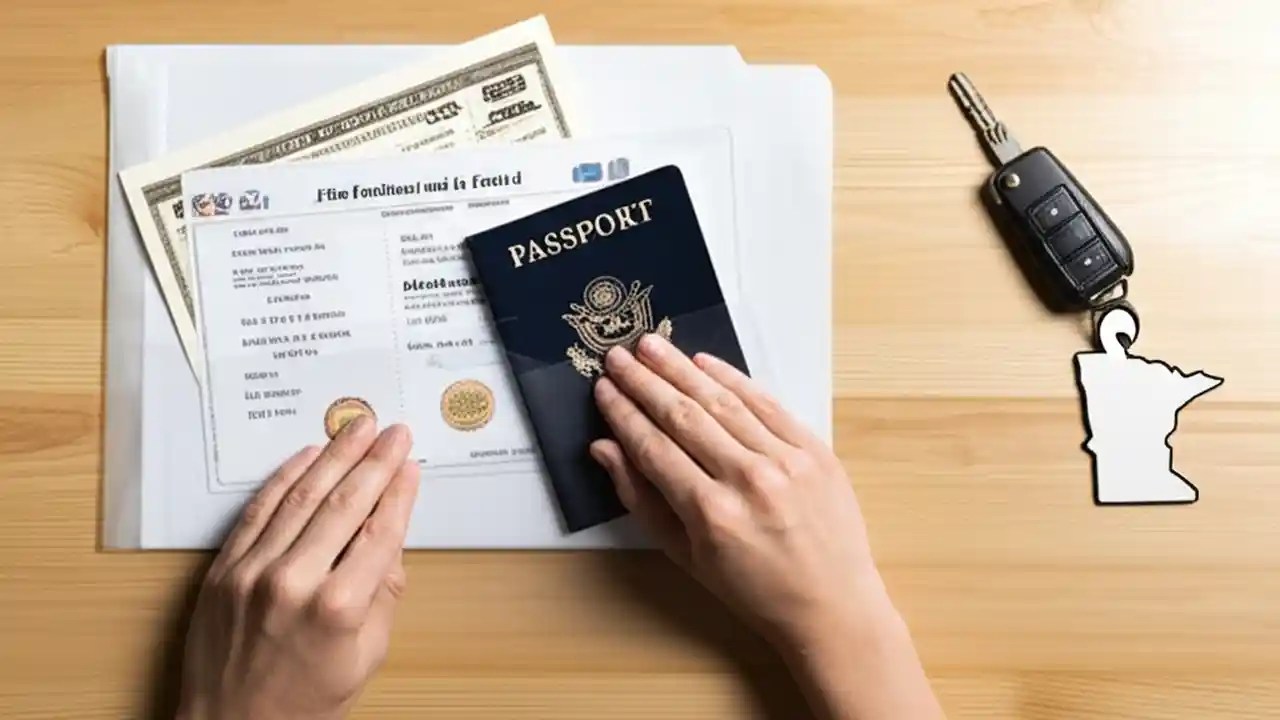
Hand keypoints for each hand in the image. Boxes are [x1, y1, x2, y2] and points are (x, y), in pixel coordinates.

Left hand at [177, 417, 419, 719]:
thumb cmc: (303, 705)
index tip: (410, 464)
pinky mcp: (223, 570)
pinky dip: (283, 479)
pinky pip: (258, 511)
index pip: (379, 532)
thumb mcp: (366, 655)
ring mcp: (252, 572)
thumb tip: (391, 534)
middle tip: (392, 432)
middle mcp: (293, 583)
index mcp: (338, 609)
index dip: (399, 493)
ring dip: (332, 457)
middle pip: (345, 504)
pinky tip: (306, 457)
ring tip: (355, 429)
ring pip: (301, 497)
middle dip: (373, 462)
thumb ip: (382, 591)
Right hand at [590, 335, 941, 718]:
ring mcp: (785, 461)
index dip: (624, 414)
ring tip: (651, 346)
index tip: (604, 390)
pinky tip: (703, 361)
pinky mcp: (814, 449)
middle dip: (644, 382)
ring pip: (722, 402)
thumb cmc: (754, 589)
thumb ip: (642, 499)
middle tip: (617, 357)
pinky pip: (765, 403)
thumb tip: (605, 448)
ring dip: (681, 370)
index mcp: (711, 514)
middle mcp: (748, 480)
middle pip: (683, 416)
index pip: (654, 448)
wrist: (831, 604)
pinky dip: (733, 378)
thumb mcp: (686, 556)